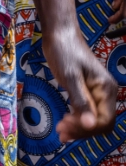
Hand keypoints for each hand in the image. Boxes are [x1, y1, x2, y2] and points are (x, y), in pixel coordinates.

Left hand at [41, 19, 116, 141]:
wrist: (60, 34)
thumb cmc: (64, 52)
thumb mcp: (70, 77)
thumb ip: (81, 101)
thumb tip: (91, 125)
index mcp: (106, 89)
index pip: (104, 120)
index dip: (87, 128)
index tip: (66, 128)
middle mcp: (106, 93)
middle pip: (101, 122)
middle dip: (82, 130)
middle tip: (60, 132)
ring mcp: (97, 92)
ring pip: (94, 119)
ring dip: (79, 127)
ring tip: (60, 131)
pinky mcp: (88, 91)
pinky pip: (87, 111)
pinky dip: (77, 119)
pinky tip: (64, 122)